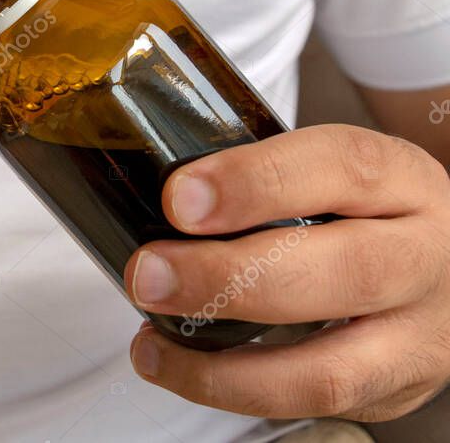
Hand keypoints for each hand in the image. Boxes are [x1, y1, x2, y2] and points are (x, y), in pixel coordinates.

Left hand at [124, 124, 449, 420]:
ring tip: (153, 343)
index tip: (180, 196)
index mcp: (402, 179)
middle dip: (229, 277)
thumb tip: (161, 197)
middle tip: (151, 273)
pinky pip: (311, 405)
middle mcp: (424, 257)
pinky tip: (182, 368)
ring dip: (224, 366)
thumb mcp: (331, 170)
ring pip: (332, 369)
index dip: (255, 182)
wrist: (438, 264)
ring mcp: (417, 335)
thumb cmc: (364, 212)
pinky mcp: (393, 390)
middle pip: (346, 272)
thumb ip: (261, 177)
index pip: (341, 167)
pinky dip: (233, 390)